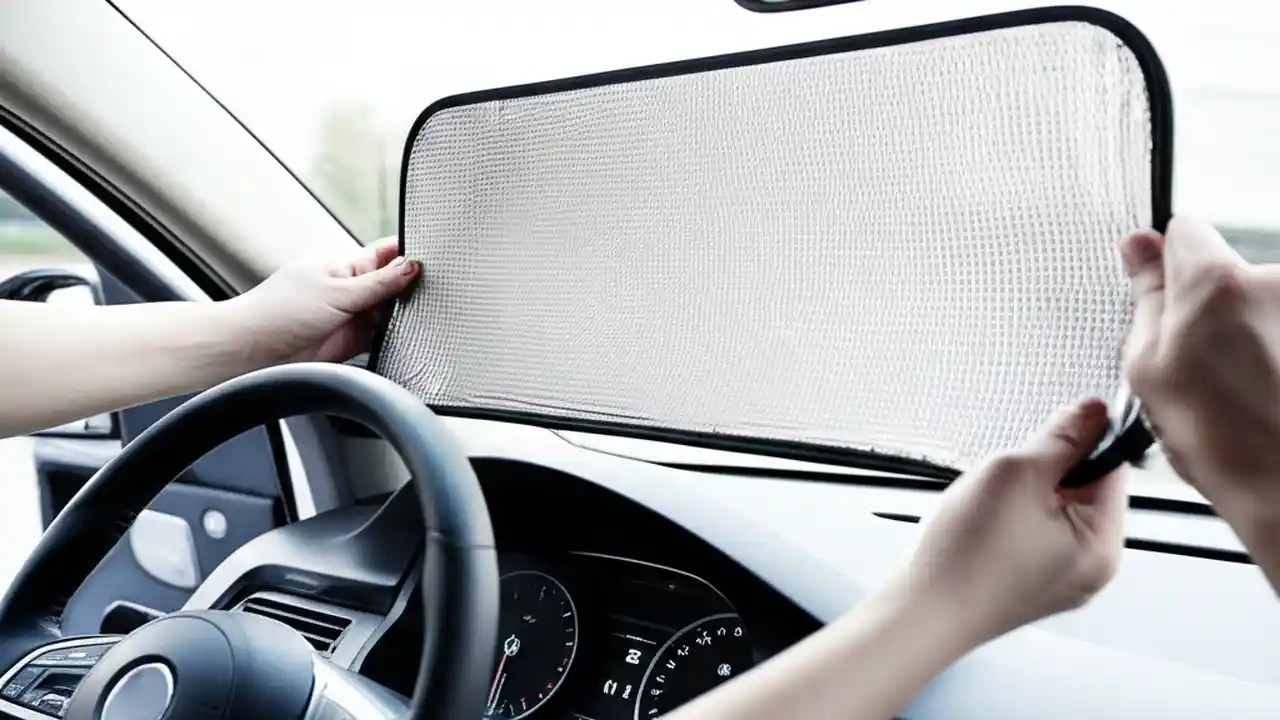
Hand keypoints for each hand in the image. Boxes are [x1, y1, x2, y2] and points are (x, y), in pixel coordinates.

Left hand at [224, 238, 418, 364]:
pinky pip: (381, 337)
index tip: (435, 254)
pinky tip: (407, 336)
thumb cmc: (279, 311)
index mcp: (345, 266)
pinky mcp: (352, 343)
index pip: (385, 253)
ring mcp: (352, 316)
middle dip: (412, 286)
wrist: (253, 351)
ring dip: (404, 314)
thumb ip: (378, 283)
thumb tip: (411, 266)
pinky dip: (395, 337)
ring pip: (390, 312)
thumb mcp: (336, 291)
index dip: (409, 251)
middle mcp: (350, 290)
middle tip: (437, 289)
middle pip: (393, 284)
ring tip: (425, 313)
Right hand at [901, 399, 1125, 644]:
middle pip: (1084, 491)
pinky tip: (982, 527)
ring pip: (1055, 511)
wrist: (921, 611)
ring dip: (1024, 496)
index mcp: (1104, 546)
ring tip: (987, 508)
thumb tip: (1095, 410)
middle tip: (1005, 482)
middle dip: (1045, 473)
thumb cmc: (966, 553)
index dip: (1078, 442)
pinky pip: (1034, 536)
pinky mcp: (1031, 586)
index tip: (1043, 437)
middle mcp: (1092, 570)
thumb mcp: (1015, 472)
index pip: (1112, 469)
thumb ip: (1062, 437)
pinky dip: (1011, 521)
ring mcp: (1061, 582)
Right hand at [1121, 218, 1279, 527]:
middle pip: (1230, 271)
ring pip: (1265, 302)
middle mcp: (1274, 280)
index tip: (1169, 299)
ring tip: (1252, 387)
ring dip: (1257, 332)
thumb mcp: (1150, 370)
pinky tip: (1274, 388)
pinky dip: (1278, 348)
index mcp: (1215, 284)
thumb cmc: (1223, 442)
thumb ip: (1147, 297)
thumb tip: (1139, 249)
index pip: (1185, 231)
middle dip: (1217, 308)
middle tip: (1209, 366)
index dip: (1168, 267)